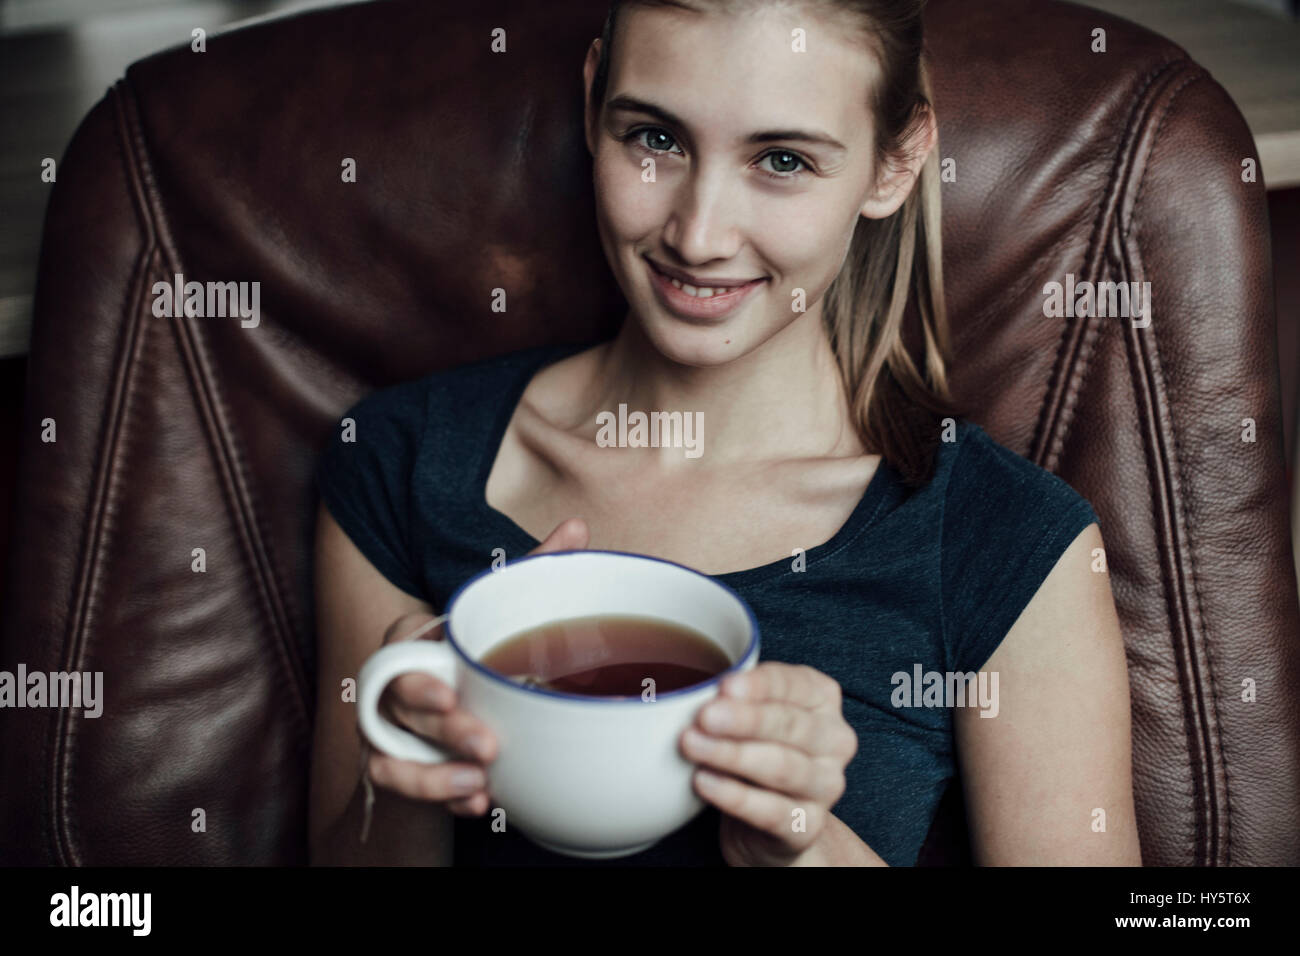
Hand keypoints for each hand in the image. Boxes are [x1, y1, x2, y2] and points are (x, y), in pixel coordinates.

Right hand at [364, 517, 589, 815]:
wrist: (444, 713)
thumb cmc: (474, 653)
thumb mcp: (500, 612)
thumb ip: (531, 571)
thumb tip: (577, 528)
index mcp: (413, 638)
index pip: (401, 649)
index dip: (418, 677)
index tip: (449, 692)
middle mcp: (392, 684)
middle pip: (403, 708)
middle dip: (444, 730)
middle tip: (488, 746)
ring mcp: (388, 729)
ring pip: (392, 756)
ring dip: (435, 775)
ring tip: (480, 784)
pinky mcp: (393, 767)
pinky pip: (403, 789)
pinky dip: (438, 798)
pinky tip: (475, 803)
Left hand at [679, 661, 858, 865]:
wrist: (764, 821)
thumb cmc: (755, 749)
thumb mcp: (747, 713)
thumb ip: (731, 697)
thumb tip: (695, 691)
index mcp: (822, 699)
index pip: (795, 684)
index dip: (759, 685)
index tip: (724, 686)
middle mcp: (834, 740)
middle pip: (791, 725)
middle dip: (745, 720)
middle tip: (704, 717)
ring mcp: (826, 785)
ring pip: (782, 767)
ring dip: (733, 756)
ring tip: (692, 746)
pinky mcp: (808, 825)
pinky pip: (772, 811)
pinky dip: (735, 796)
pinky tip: (704, 782)